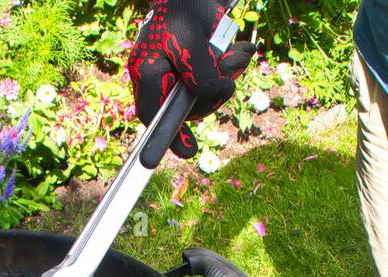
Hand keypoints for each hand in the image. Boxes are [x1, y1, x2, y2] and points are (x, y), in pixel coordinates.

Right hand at [126, 0, 254, 158]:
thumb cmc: (186, 8)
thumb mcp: (191, 40)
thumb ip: (199, 72)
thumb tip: (210, 95)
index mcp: (149, 73)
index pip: (154, 114)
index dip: (169, 136)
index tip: (188, 151)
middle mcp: (160, 79)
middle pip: (188, 107)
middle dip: (215, 93)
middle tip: (231, 68)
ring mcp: (176, 76)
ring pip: (205, 95)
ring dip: (227, 78)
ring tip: (238, 54)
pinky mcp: (193, 70)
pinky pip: (213, 82)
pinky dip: (229, 70)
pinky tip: (238, 53)